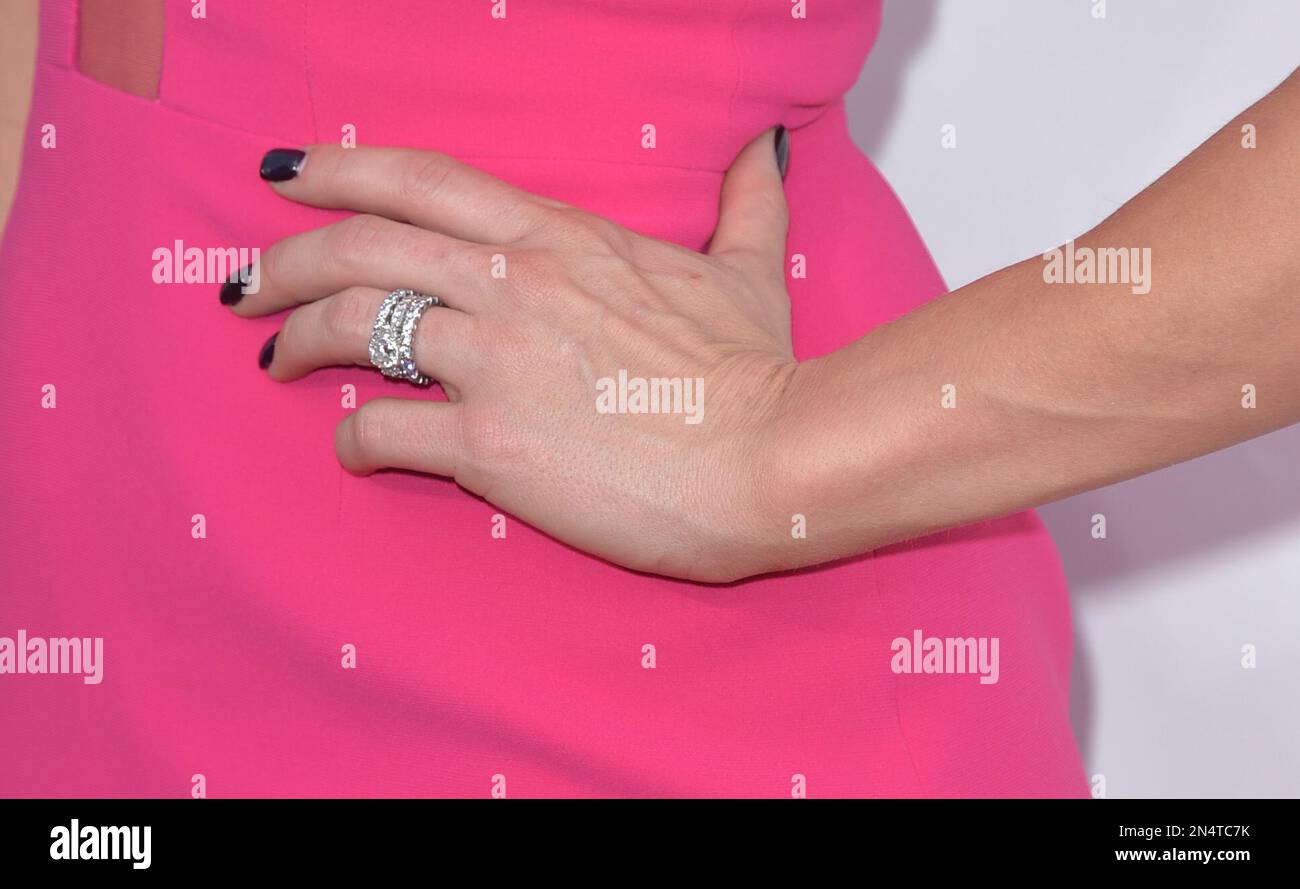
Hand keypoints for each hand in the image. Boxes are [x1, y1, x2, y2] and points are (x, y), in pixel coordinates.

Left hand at [225, 129, 801, 582]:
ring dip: (296, 341)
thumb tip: (767, 148)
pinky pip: (380, 429)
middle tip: (246, 287)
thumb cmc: (759, 373)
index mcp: (560, 239)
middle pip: (361, 245)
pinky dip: (349, 438)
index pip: (422, 179)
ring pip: (353, 325)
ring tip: (274, 361)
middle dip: (284, 259)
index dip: (340, 168)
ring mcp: (495, 360)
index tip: (285, 174)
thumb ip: (747, 206)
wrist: (773, 460)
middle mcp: (512, 283)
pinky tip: (351, 447)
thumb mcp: (750, 272)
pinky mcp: (489, 443)